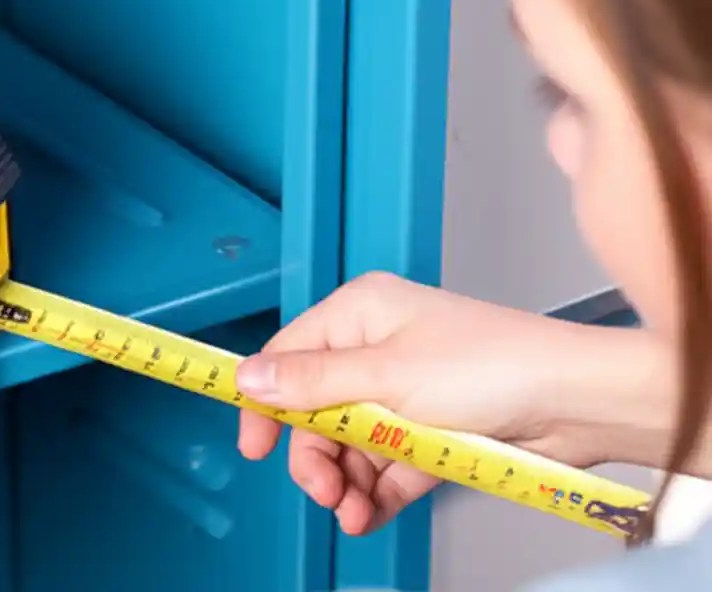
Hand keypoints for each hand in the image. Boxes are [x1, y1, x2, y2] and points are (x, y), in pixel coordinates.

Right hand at [234, 272, 673, 535]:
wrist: (579, 402)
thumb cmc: (495, 364)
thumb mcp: (387, 375)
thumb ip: (313, 384)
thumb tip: (250, 378)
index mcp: (361, 314)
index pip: (290, 356)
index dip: (266, 402)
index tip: (255, 446)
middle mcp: (378, 349)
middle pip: (318, 411)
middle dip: (316, 456)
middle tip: (323, 489)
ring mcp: (406, 392)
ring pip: (352, 445)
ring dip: (346, 482)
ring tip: (352, 511)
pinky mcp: (433, 430)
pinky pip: (389, 465)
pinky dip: (377, 492)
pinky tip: (371, 514)